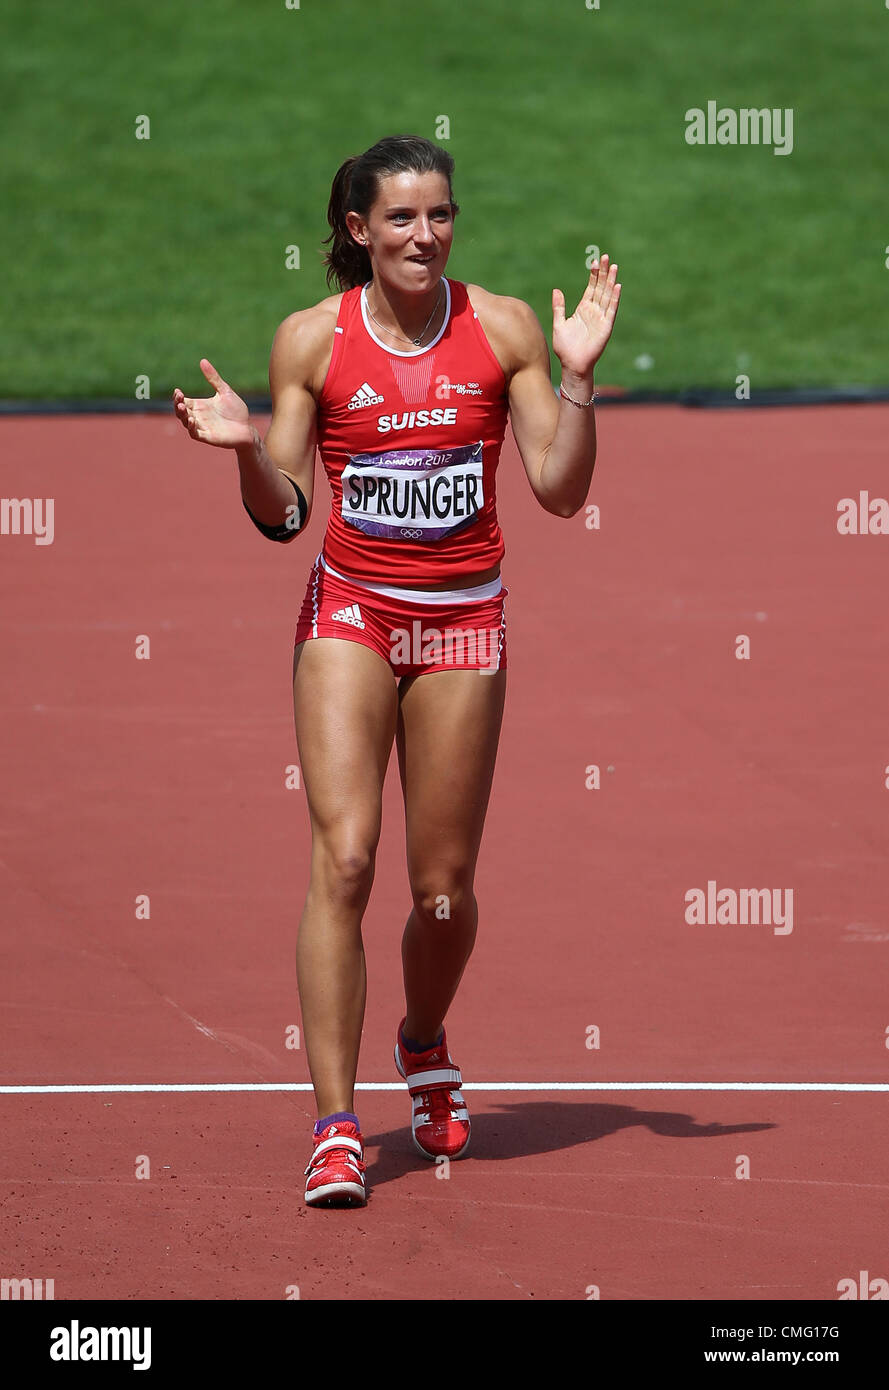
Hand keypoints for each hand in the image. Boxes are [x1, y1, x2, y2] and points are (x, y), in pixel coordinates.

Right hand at [172, 359, 252, 448]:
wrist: (247, 429)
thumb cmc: (236, 411)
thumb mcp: (225, 391)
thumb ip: (213, 378)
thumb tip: (203, 360)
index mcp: (200, 406)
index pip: (183, 401)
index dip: (177, 397)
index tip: (177, 391)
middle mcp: (198, 416)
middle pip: (181, 411)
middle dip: (177, 405)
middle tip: (178, 398)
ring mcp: (202, 427)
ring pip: (185, 422)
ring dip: (182, 415)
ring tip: (182, 407)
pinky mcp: (207, 437)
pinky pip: (194, 433)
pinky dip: (191, 427)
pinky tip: (191, 420)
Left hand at [552, 254, 620, 378]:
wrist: (572, 365)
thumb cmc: (565, 348)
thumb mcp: (559, 324)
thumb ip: (559, 307)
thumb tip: (556, 290)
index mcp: (583, 309)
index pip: (590, 288)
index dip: (594, 275)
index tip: (595, 261)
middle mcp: (594, 311)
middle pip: (600, 288)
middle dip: (603, 273)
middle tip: (606, 257)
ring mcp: (601, 318)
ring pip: (607, 295)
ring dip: (611, 281)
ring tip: (614, 266)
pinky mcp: (606, 326)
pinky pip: (611, 310)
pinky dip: (614, 298)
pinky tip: (617, 286)